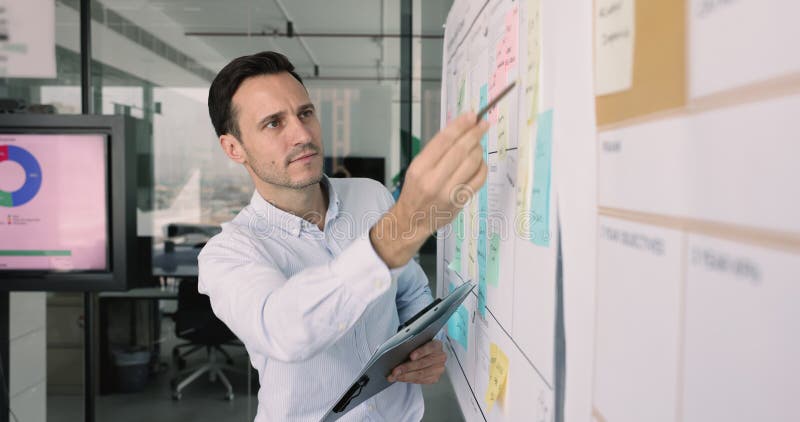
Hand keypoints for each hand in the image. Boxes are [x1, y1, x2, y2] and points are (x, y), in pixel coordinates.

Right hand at [371, 112, 488, 267]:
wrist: (413, 219)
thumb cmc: (416, 190)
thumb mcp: (417, 166)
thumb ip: (437, 150)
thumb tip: (460, 129)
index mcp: (420, 167)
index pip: (443, 140)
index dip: (460, 125)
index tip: (472, 116)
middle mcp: (433, 180)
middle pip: (460, 150)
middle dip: (474, 133)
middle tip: (483, 124)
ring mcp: (449, 192)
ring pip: (472, 162)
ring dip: (478, 149)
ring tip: (477, 144)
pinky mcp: (461, 201)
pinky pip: (479, 178)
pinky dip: (482, 166)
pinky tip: (479, 162)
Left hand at [386, 340, 446, 384]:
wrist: (427, 354)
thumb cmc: (420, 347)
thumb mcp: (417, 342)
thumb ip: (411, 345)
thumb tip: (398, 352)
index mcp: (437, 345)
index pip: (430, 347)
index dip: (420, 352)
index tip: (411, 356)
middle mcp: (440, 357)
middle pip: (423, 363)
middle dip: (407, 368)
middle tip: (395, 371)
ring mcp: (439, 369)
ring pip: (421, 374)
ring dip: (405, 376)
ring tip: (394, 376)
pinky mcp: (435, 378)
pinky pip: (421, 380)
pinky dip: (409, 380)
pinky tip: (400, 378)